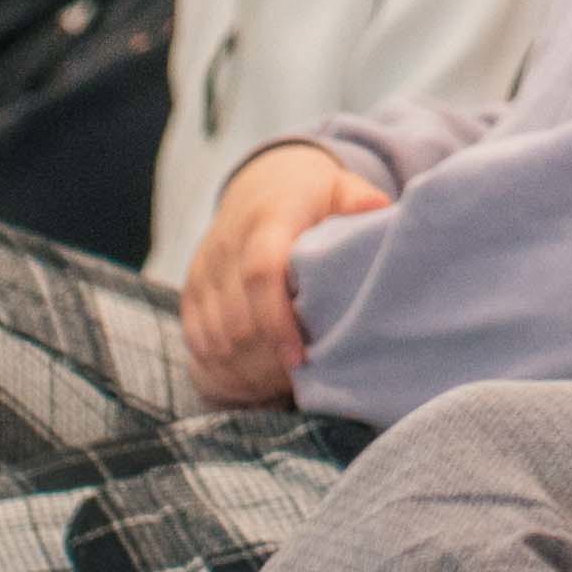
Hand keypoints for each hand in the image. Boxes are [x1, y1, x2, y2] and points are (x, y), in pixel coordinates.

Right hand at [179, 144, 386, 408]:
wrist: (260, 184)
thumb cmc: (313, 197)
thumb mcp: (340, 187)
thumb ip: (358, 200)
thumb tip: (379, 210)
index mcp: (267, 219)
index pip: (261, 273)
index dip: (276, 322)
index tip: (299, 359)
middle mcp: (227, 244)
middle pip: (235, 319)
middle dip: (265, 361)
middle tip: (301, 383)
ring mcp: (204, 268)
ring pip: (214, 337)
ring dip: (245, 370)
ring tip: (281, 387)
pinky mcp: (192, 288)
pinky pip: (196, 340)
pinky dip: (222, 369)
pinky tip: (253, 382)